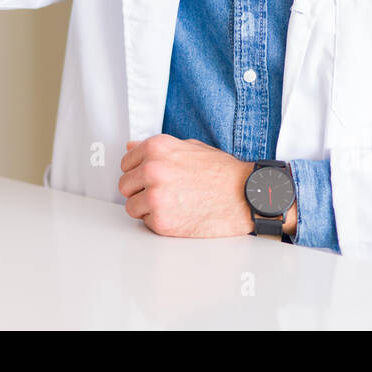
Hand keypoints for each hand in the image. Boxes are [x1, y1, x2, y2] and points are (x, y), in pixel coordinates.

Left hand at [118, 134, 254, 236]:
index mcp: (156, 148)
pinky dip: (159, 222)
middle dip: (139, 190)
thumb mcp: (189, 147)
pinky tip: (179, 214)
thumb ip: (156, 149)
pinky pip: (146, 223)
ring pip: (131, 207)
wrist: (246, 195)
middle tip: (162, 194)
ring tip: (172, 205)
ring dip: (146, 209)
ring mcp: (155, 196)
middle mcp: (152, 169)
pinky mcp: (162, 221)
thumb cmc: (222, 173)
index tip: (150, 178)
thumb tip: (131, 147)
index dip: (138, 172)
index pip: (126, 163)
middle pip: (124, 185)